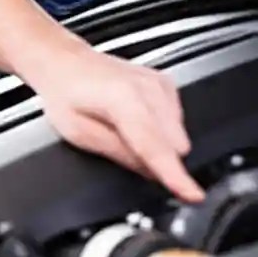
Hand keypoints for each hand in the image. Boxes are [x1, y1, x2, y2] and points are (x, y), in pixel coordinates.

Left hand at [28, 44, 205, 202]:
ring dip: (157, 142)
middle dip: (156, 158)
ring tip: (122, 128)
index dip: (175, 176)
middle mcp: (148, 88)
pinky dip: (159, 128)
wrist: (64, 62)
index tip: (193, 194)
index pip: (156, 147)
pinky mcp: (166, 84)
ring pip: (177, 135)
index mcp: (124, 99)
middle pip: (173, 144)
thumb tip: (148, 172)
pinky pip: (175, 121)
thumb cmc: (65, 93)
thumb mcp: (78, 132)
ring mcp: (160, 84)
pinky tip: (133, 119)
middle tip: (122, 147)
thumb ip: (117, 153)